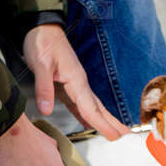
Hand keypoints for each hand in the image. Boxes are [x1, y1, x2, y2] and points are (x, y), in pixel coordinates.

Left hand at [23, 24, 127, 139]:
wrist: (41, 28)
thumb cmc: (42, 42)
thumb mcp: (40, 64)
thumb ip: (44, 87)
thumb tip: (47, 110)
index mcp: (76, 78)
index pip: (90, 106)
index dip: (101, 123)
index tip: (114, 136)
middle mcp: (79, 82)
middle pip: (97, 107)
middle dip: (111, 122)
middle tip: (125, 136)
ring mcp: (75, 84)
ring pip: (92, 105)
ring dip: (103, 119)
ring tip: (115, 132)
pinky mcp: (67, 84)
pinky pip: (80, 103)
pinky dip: (87, 114)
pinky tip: (90, 123)